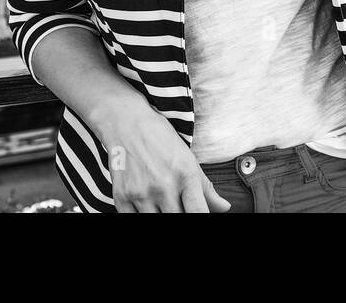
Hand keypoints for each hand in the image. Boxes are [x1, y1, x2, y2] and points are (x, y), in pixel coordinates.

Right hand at [98, 103, 231, 212]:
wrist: (127, 122)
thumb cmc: (161, 139)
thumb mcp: (189, 159)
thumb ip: (206, 188)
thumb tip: (224, 208)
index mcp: (185, 175)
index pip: (199, 213)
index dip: (202, 220)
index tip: (198, 215)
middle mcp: (164, 186)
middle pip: (177, 220)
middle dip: (180, 215)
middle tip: (179, 204)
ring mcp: (141, 194)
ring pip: (156, 222)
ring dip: (161, 216)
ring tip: (163, 204)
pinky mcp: (121, 197)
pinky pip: (132, 220)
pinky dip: (142, 215)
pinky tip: (147, 206)